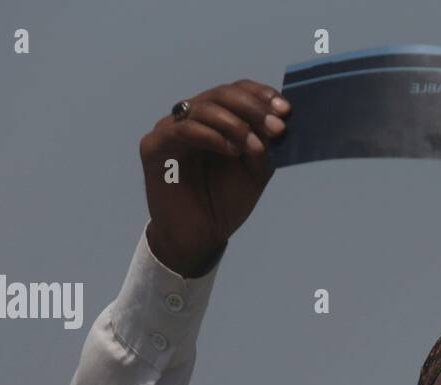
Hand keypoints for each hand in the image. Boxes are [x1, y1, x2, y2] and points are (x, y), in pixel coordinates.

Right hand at [139, 80, 290, 276]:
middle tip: (277, 127)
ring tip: (255, 147)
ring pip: (203, 108)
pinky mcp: (154, 146)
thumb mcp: (255, 171)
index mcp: (214, 120)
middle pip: (221, 94)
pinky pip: (183, 129)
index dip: (260, 95)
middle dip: (254, 108)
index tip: (286, 110)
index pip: (235, 91)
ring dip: (236, 124)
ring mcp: (170, 130)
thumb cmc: (224, 203)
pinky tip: (232, 151)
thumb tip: (278, 121)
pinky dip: (212, 136)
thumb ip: (264, 146)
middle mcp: (190, 119)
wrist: (199, 238)